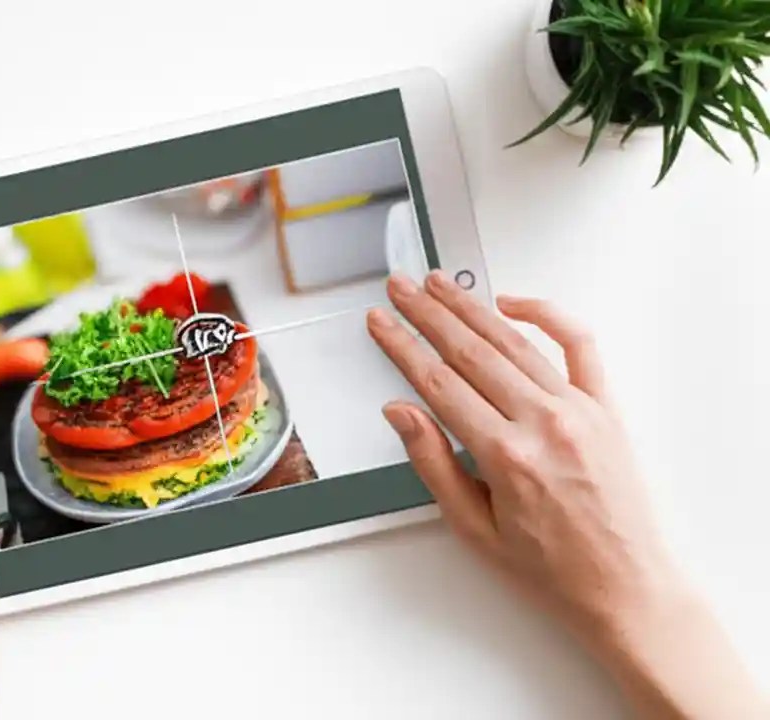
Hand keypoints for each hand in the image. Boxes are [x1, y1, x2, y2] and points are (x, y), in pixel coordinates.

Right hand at [367, 271, 764, 718]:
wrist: (625, 587)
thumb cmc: (552, 569)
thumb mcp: (473, 528)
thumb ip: (434, 463)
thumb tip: (402, 413)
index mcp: (505, 455)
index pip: (438, 383)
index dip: (402, 347)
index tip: (382, 323)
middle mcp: (543, 423)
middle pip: (470, 351)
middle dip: (428, 314)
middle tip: (402, 288)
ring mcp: (579, 409)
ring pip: (514, 341)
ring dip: (471, 307)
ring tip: (441, 285)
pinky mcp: (606, 407)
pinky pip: (579, 345)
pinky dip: (547, 315)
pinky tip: (514, 303)